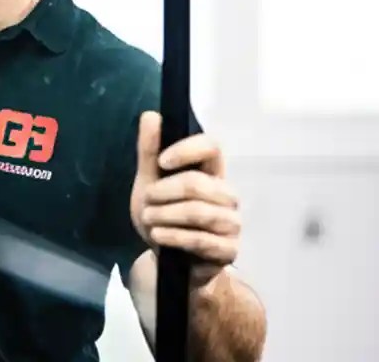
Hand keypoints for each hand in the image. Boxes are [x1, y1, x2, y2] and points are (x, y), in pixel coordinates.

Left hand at [130, 111, 240, 287]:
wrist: (168, 263)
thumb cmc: (163, 218)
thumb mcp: (149, 183)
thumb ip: (150, 152)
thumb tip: (151, 115)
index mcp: (212, 173)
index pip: (213, 146)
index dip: (188, 150)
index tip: (162, 161)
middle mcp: (227, 195)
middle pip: (197, 183)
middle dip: (163, 192)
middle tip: (146, 200)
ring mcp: (231, 223)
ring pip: (198, 212)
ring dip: (165, 216)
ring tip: (149, 220)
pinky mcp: (229, 249)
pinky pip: (200, 239)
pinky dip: (173, 236)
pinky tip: (158, 236)